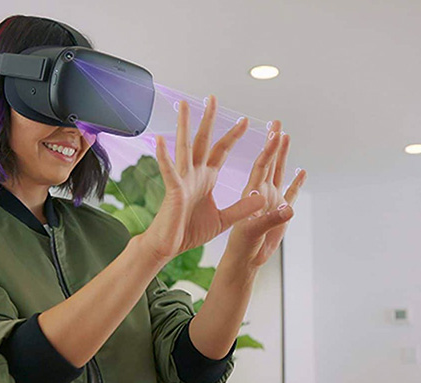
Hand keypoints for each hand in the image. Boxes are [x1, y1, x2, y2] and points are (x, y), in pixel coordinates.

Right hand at [139, 95, 268, 260]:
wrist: (169, 246)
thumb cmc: (189, 231)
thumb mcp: (224, 220)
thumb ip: (242, 208)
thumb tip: (260, 196)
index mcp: (205, 179)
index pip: (221, 151)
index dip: (232, 136)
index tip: (245, 120)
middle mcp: (193, 174)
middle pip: (203, 141)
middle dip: (208, 119)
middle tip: (212, 97)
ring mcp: (182, 180)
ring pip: (184, 148)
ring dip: (184, 126)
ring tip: (184, 106)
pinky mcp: (173, 191)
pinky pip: (168, 171)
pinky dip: (163, 156)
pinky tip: (160, 140)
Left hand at [224, 120, 306, 268]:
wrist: (243, 260)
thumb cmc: (241, 246)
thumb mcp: (253, 232)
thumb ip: (270, 220)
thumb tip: (288, 207)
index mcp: (251, 193)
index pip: (261, 166)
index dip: (268, 149)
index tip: (274, 132)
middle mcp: (261, 193)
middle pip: (268, 162)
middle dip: (273, 143)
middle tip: (277, 122)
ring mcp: (271, 201)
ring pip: (278, 172)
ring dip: (282, 155)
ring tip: (286, 136)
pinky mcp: (279, 212)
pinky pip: (289, 193)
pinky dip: (296, 182)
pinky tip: (301, 170)